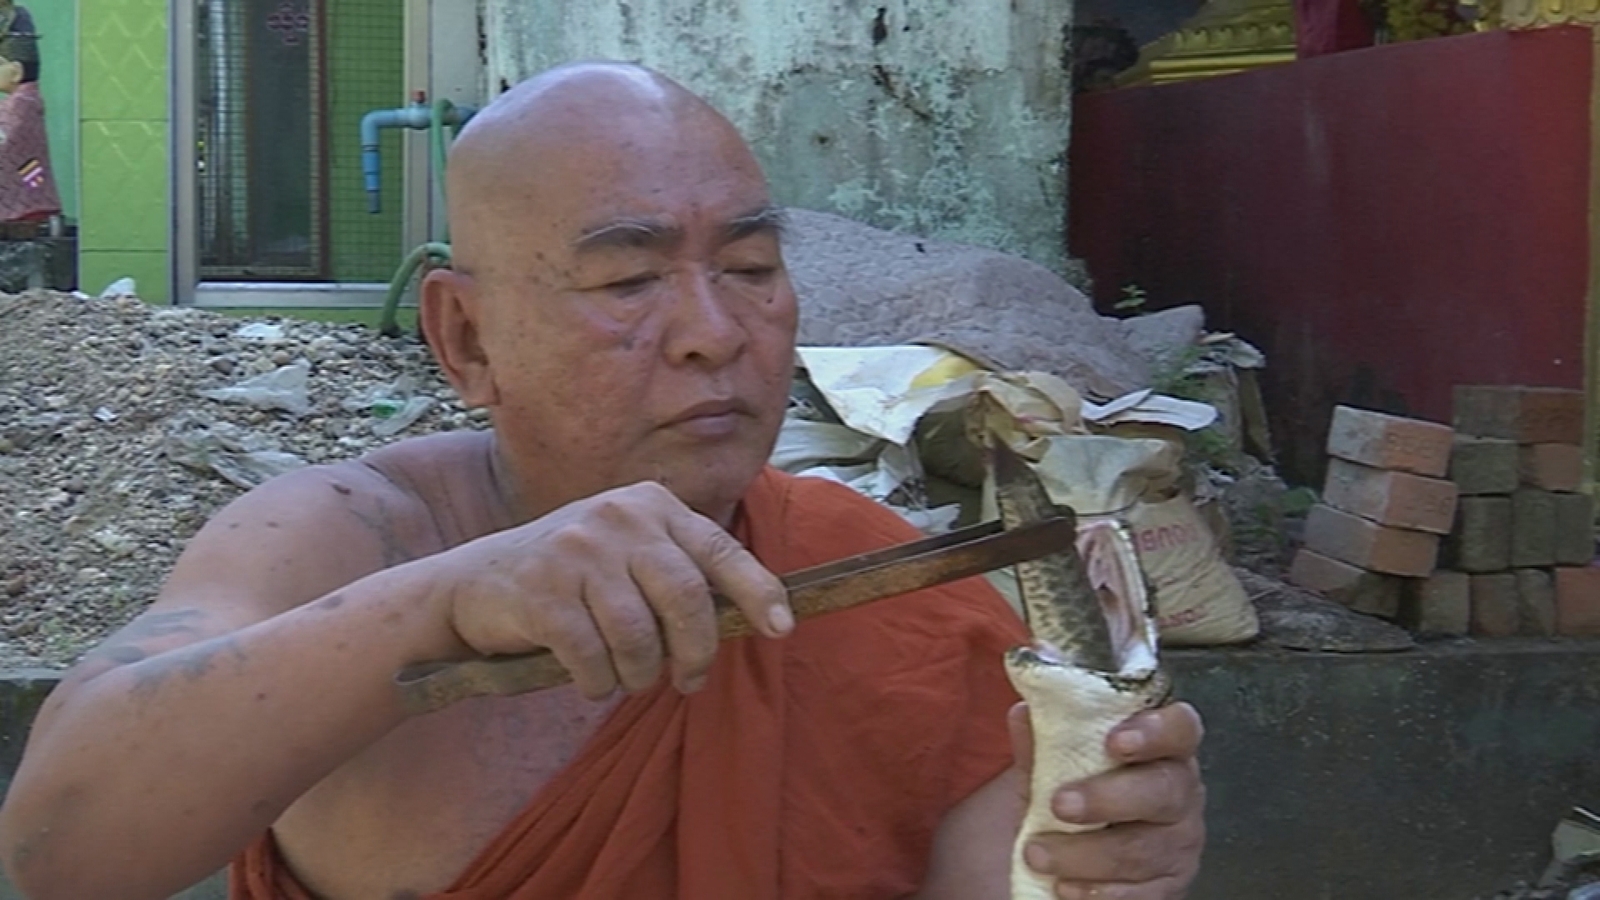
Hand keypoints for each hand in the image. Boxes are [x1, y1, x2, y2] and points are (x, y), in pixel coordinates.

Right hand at [432, 481, 793, 699]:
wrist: (471, 585)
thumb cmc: (569, 580)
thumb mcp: (627, 554)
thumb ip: (678, 571)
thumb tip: (752, 616)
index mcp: (650, 505)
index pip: (719, 549)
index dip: (757, 591)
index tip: (782, 628)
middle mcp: (617, 517)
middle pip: (685, 597)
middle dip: (695, 652)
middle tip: (688, 681)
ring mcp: (577, 550)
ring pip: (639, 635)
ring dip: (641, 675)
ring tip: (629, 680)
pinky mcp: (541, 590)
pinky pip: (592, 656)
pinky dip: (598, 682)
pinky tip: (590, 680)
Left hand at [1008, 701, 1206, 898]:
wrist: (1087, 861)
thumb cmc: (1082, 800)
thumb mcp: (1058, 770)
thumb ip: (1045, 744)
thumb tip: (1024, 714)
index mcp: (1163, 751)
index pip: (1180, 729)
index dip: (1155, 731)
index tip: (1114, 741)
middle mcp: (1180, 795)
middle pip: (1163, 791)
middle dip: (1109, 798)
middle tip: (1061, 803)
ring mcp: (1178, 845)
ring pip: (1141, 850)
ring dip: (1084, 854)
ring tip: (1037, 853)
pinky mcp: (1166, 889)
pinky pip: (1137, 894)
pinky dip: (1096, 891)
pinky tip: (1063, 886)